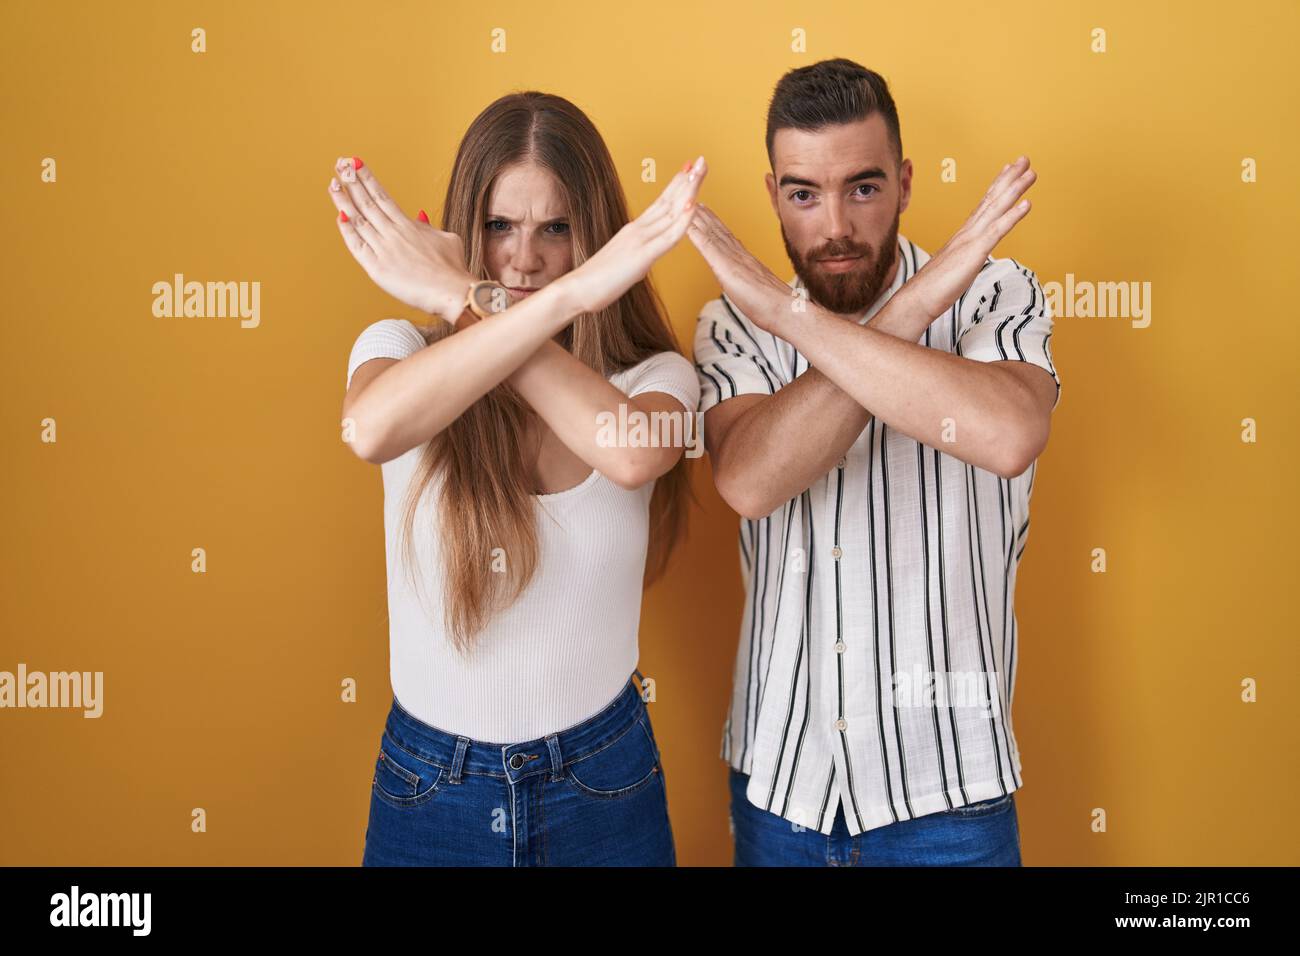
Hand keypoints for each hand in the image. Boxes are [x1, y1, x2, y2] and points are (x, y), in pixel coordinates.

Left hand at [327, 156, 472, 322]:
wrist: (451, 291)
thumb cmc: (452, 269)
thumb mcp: (446, 239)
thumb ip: (428, 228)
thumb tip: (420, 216)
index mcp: (409, 225)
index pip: (383, 196)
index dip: (368, 179)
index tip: (357, 164)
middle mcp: (394, 233)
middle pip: (368, 202)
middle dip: (352, 182)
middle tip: (340, 165)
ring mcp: (384, 249)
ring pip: (358, 220)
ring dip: (344, 201)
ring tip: (333, 184)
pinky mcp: (376, 268)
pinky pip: (356, 245)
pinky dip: (347, 230)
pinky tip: (339, 217)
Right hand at [559, 156, 706, 315]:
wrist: (577, 289)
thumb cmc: (599, 280)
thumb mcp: (625, 261)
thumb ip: (638, 254)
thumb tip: (647, 256)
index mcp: (635, 230)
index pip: (660, 203)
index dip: (676, 186)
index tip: (689, 171)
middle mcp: (638, 230)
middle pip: (668, 201)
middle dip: (687, 180)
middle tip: (702, 160)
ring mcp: (640, 240)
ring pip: (670, 212)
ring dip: (689, 191)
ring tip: (701, 171)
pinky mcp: (641, 256)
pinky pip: (667, 237)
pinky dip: (682, 221)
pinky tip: (694, 205)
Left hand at [686, 202, 792, 332]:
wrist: (787, 311)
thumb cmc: (777, 308)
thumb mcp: (760, 292)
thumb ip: (752, 285)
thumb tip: (749, 287)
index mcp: (747, 261)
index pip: (727, 239)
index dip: (715, 225)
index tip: (706, 212)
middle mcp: (740, 256)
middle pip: (719, 231)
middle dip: (705, 216)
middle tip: (693, 200)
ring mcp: (734, 260)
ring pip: (712, 234)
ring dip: (698, 219)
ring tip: (686, 203)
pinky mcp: (727, 268)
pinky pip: (709, 248)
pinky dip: (697, 235)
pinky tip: (687, 225)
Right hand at [903, 155, 1038, 318]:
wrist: (917, 298)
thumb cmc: (933, 288)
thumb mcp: (953, 269)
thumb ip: (963, 260)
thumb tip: (968, 260)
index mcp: (963, 236)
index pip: (983, 206)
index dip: (997, 186)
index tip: (1007, 170)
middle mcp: (967, 232)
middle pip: (992, 199)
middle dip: (1009, 178)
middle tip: (1024, 159)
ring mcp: (971, 240)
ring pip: (996, 208)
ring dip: (1015, 189)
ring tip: (1031, 172)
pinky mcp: (974, 253)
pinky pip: (997, 231)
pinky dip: (1012, 216)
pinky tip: (1027, 204)